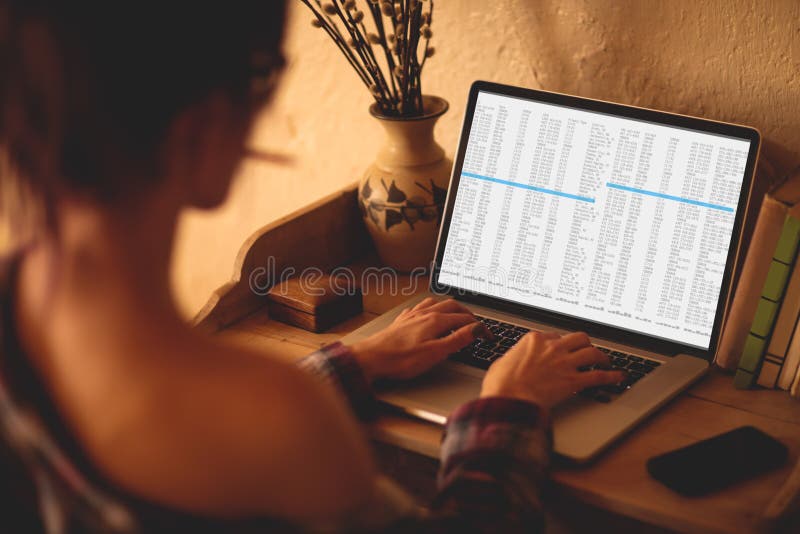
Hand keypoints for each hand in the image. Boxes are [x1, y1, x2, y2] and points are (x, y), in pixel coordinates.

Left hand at [349, 297, 492, 381]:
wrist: (370, 358)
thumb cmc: (400, 359)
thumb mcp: (435, 353)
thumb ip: (457, 340)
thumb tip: (476, 330)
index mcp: (435, 320)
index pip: (465, 318)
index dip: (480, 326)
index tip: (488, 335)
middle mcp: (424, 314)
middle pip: (451, 305)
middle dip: (467, 312)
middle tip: (475, 323)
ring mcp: (411, 316)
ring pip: (435, 303)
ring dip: (449, 307)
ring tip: (455, 315)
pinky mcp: (401, 321)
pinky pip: (420, 308)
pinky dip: (430, 309)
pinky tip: (427, 315)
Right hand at [481, 331, 625, 410]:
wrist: (508, 399)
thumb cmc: (501, 385)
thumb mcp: (501, 363)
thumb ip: (513, 358)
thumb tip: (512, 362)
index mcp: (535, 340)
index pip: (554, 335)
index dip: (559, 343)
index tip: (561, 349)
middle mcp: (553, 347)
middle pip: (578, 338)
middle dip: (584, 343)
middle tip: (587, 350)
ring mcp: (565, 363)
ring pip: (592, 352)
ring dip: (601, 356)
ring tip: (606, 360)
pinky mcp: (574, 381)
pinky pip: (599, 375)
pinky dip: (612, 376)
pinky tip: (619, 377)